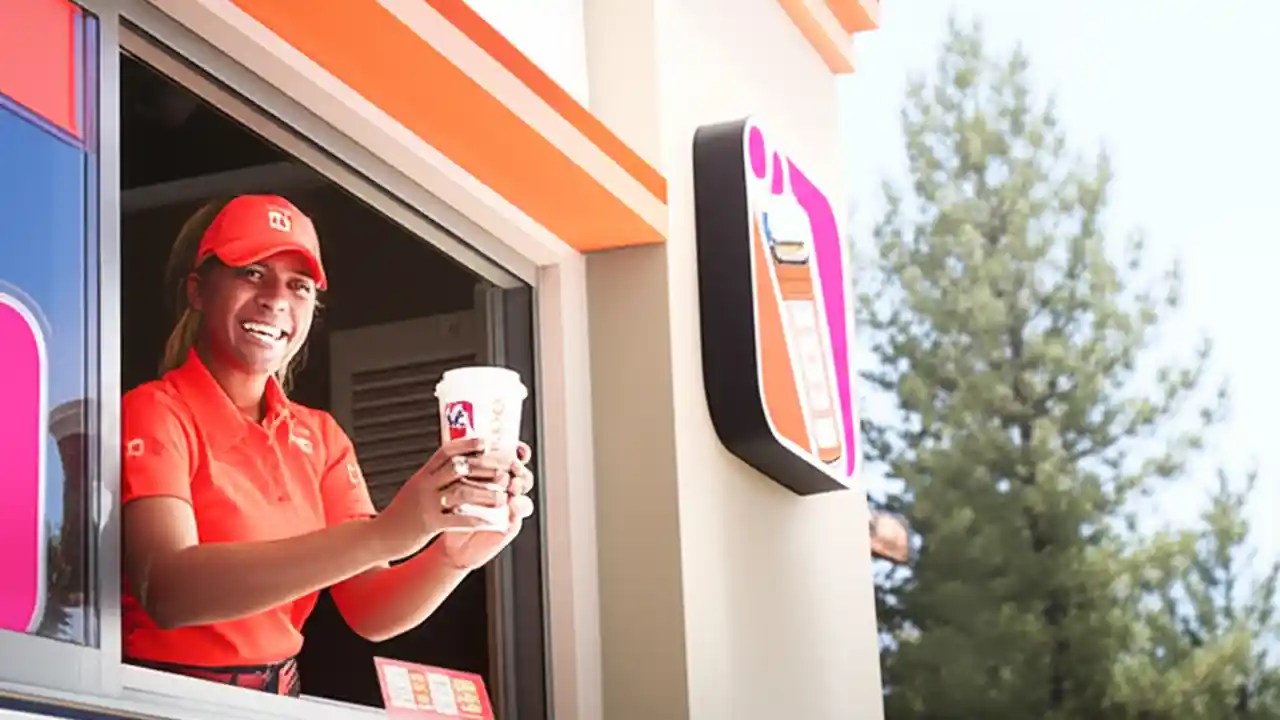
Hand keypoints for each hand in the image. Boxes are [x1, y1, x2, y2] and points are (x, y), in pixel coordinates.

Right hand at [373, 438, 511, 560]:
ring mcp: (426, 504)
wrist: (379, 536)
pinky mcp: (428, 524)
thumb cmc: (402, 514)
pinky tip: (489, 520)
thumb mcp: (416, 488)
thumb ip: (434, 477)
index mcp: (423, 475)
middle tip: (505, 471)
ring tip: (502, 497)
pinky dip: (476, 519)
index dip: (467, 445)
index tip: (486, 443)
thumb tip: (459, 466)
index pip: (446, 452)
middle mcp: (424, 485)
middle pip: (458, 468)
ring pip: (461, 492)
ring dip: (485, 493)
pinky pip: (456, 519)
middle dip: (485, 468)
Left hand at [442, 442, 535, 570]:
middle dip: (519, 467)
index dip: (519, 452)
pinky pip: (519, 513)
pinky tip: (511, 503)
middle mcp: (505, 489)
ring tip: (511, 483)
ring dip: (519, 484)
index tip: (517, 448)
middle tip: (512, 465)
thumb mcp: (454, 486)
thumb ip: (461, 465)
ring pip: (523, 490)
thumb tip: (459, 439)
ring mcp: (509, 506)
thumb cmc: (452, 512)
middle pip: (522, 472)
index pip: (513, 458)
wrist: (452, 545)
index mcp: (494, 475)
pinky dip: (518, 506)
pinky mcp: (510, 524)